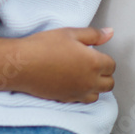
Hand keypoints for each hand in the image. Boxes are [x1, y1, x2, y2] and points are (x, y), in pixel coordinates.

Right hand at [0, 27, 114, 102]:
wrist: (23, 64)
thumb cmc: (44, 46)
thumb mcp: (70, 33)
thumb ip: (93, 34)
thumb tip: (109, 33)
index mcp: (93, 63)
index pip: (111, 65)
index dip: (104, 57)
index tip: (93, 53)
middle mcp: (89, 81)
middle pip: (109, 83)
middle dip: (103, 74)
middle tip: (90, 63)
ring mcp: (78, 92)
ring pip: (98, 94)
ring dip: (95, 86)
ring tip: (83, 74)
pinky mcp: (67, 99)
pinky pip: (83, 100)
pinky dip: (82, 93)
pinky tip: (72, 83)